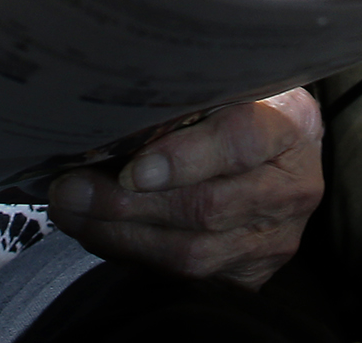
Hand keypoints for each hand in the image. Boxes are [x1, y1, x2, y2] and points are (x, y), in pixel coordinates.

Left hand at [45, 88, 323, 289]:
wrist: (287, 151)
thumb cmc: (243, 104)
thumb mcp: (227, 83)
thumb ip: (185, 95)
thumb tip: (106, 110)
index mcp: (289, 124)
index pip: (240, 141)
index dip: (185, 158)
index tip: (130, 169)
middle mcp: (292, 186)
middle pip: (207, 208)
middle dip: (127, 204)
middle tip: (70, 190)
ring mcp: (276, 237)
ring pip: (194, 253)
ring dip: (121, 237)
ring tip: (71, 213)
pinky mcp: (253, 272)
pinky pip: (188, 277)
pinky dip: (134, 256)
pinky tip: (99, 234)